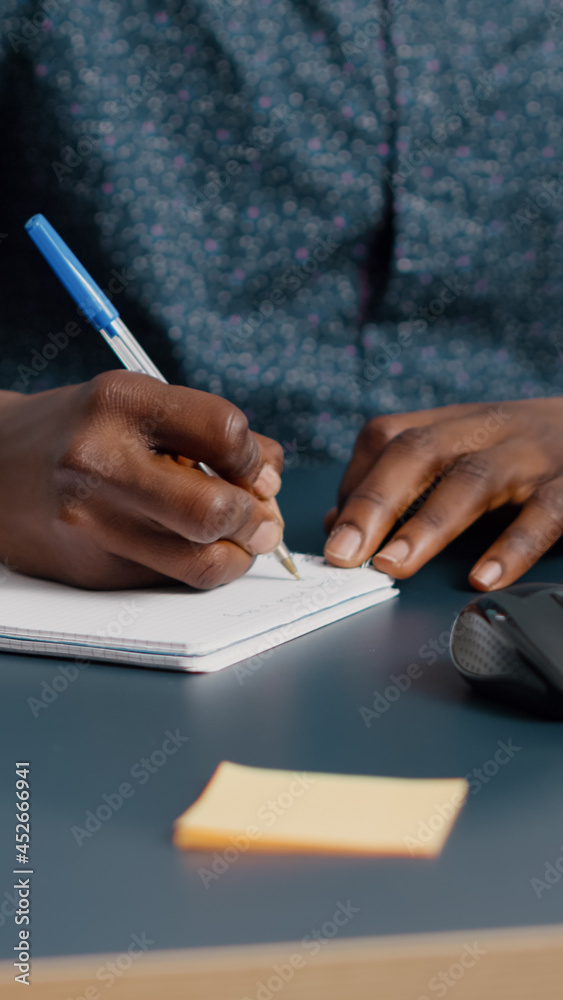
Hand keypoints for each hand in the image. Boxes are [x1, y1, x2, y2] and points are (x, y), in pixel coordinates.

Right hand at [0, 372, 283, 588]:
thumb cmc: (83, 430)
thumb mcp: (140, 403)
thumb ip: (209, 433)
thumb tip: (270, 484)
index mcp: (120, 404)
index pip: (225, 433)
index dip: (256, 458)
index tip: (253, 468)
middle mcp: (100, 463)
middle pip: (214, 510)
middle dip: (255, 518)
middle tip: (259, 516)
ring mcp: (93, 524)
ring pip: (202, 562)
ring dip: (239, 555)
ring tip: (239, 538)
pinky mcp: (94, 570)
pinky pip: (175, 580)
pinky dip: (201, 566)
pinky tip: (194, 546)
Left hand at [323, 399, 562, 589]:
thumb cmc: (522, 451)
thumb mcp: (463, 452)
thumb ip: (404, 484)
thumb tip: (338, 523)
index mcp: (452, 422)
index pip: (387, 437)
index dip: (355, 483)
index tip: (333, 534)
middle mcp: (486, 429)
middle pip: (419, 453)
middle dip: (374, 502)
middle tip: (345, 553)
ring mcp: (530, 456)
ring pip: (472, 480)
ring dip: (427, 525)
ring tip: (394, 565)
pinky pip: (542, 516)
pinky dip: (511, 548)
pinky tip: (482, 577)